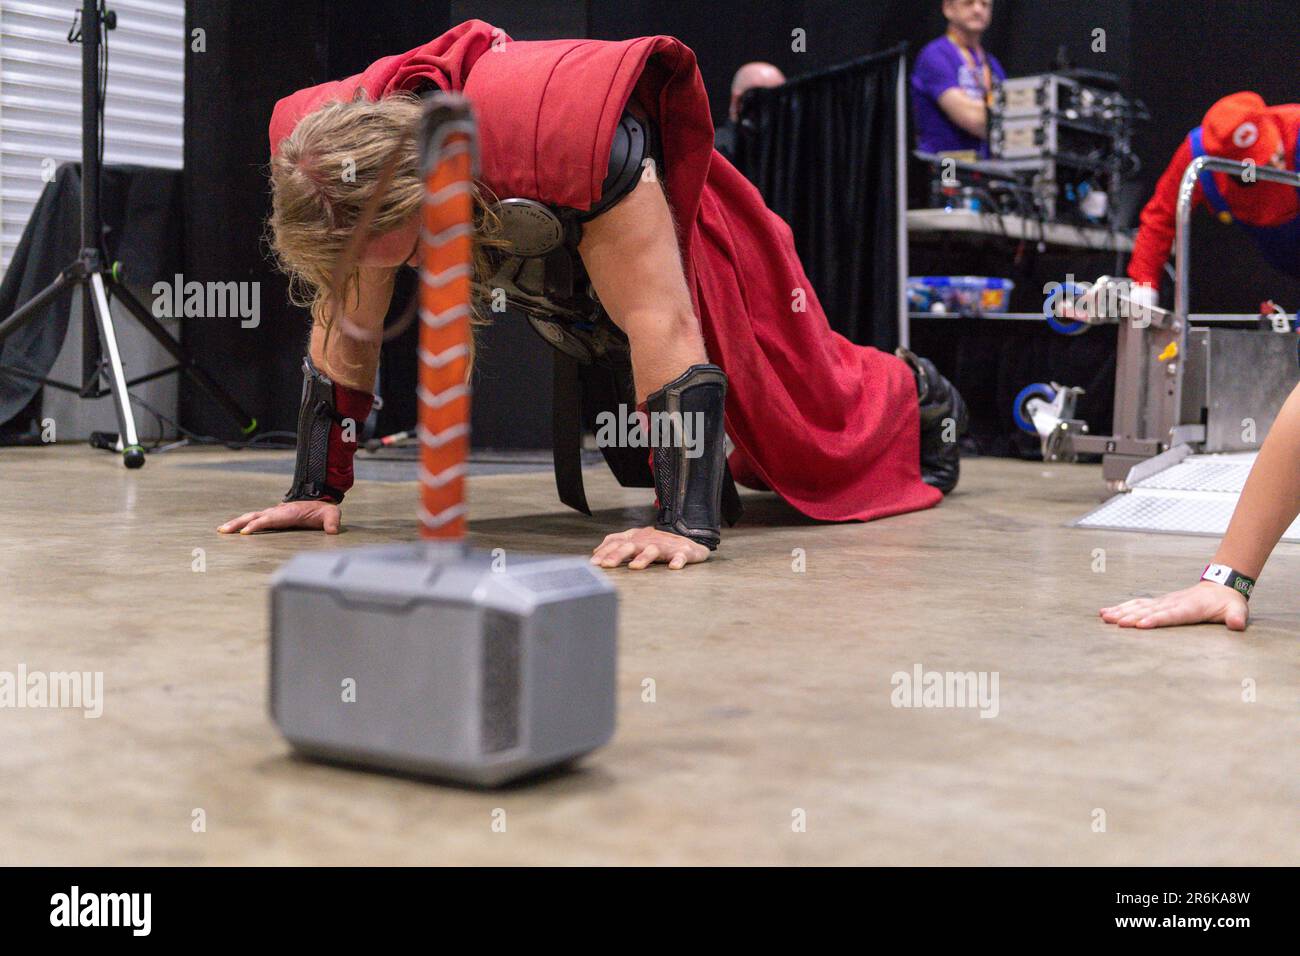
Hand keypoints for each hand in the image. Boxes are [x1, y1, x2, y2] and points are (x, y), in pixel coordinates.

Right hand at [218, 499, 340, 534]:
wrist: (320, 503)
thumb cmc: (324, 511)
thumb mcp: (331, 515)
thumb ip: (332, 522)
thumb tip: (333, 530)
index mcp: (289, 512)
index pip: (270, 519)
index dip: (258, 525)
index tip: (245, 532)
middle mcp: (277, 512)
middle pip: (255, 516)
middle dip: (239, 523)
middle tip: (223, 531)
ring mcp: (273, 514)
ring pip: (251, 517)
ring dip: (236, 523)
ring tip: (221, 530)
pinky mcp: (272, 517)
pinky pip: (255, 520)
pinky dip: (242, 524)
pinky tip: (232, 531)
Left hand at [590, 527, 710, 569]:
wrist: (690, 543)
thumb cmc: (661, 545)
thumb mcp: (637, 541)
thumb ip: (618, 544)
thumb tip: (596, 551)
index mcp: (637, 538)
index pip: (618, 542)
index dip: (605, 551)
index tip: (593, 563)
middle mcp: (649, 540)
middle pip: (631, 545)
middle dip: (617, 554)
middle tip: (606, 565)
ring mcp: (666, 546)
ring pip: (653, 550)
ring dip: (644, 558)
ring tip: (635, 567)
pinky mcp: (683, 552)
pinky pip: (681, 556)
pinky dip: (678, 561)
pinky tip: (674, 567)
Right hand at [1099, 580, 1248, 630]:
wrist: (1221, 586)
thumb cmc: (1228, 603)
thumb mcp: (1238, 610)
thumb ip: (1236, 618)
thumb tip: (1237, 625)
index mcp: (1190, 607)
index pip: (1171, 614)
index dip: (1156, 619)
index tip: (1140, 624)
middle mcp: (1173, 603)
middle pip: (1149, 610)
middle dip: (1132, 616)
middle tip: (1115, 622)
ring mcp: (1164, 601)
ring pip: (1139, 606)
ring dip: (1122, 611)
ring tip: (1105, 616)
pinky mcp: (1159, 602)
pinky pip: (1138, 604)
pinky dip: (1122, 607)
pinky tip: (1108, 611)